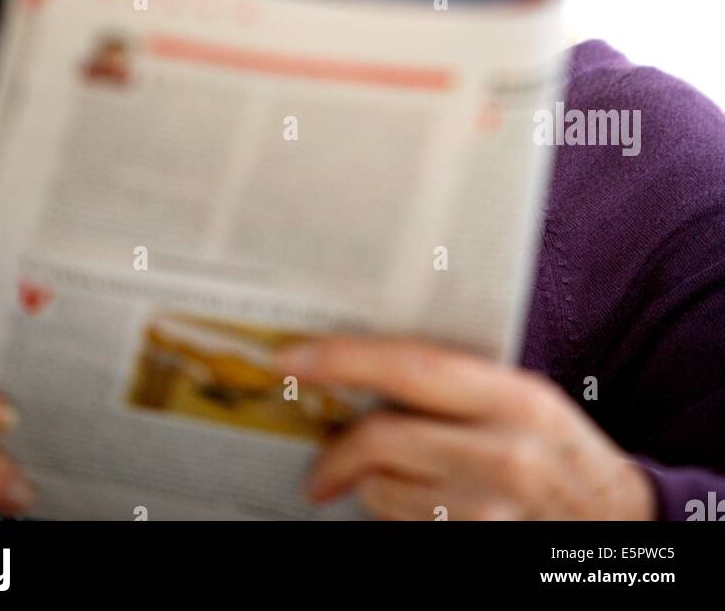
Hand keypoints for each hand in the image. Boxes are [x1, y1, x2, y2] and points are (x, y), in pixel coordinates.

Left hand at [273, 335, 656, 520]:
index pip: (411, 367)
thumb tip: (366, 363)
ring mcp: (487, 512)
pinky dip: (394, 515)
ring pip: (382, 491)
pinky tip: (421, 507)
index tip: (291, 358)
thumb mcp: (526, 397)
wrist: (616, 526)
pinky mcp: (473, 550)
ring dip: (371, 483)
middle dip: (337, 446)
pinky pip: (400, 529)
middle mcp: (500, 454)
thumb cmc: (561, 451)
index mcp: (514, 397)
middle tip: (318, 458)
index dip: (342, 359)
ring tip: (400, 479)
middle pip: (381, 438)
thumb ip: (458, 381)